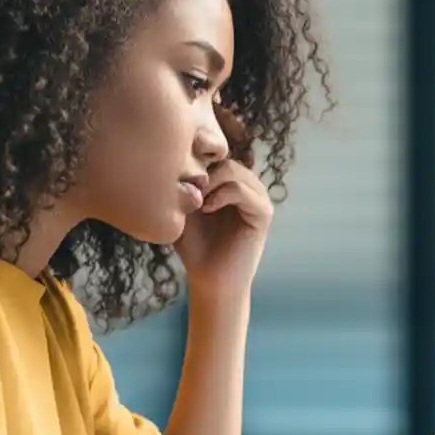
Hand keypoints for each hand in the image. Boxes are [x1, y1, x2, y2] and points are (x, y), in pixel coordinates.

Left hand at [174, 107, 271, 300]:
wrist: (209, 279)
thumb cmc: (193, 246)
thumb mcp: (182, 208)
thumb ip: (182, 183)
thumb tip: (171, 155)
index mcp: (229, 182)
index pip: (213, 155)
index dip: (193, 160)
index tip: (175, 178)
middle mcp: (246, 185)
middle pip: (222, 158)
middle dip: (200, 171)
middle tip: (184, 191)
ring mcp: (257, 197)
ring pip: (232, 170)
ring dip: (209, 182)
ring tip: (194, 202)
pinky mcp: (263, 213)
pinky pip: (243, 190)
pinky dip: (222, 195)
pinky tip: (206, 209)